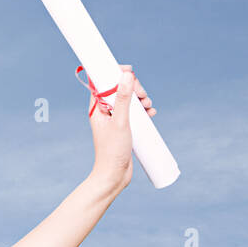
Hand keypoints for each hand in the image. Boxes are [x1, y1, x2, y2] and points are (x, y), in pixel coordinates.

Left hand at [88, 63, 153, 196]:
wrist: (114, 176)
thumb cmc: (112, 151)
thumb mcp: (120, 121)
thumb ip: (123, 98)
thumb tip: (126, 75)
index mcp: (97, 108)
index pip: (102, 82)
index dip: (114, 72)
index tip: (129, 70)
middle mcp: (104, 112)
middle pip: (119, 89)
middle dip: (133, 88)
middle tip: (142, 95)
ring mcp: (115, 120)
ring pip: (129, 100)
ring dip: (141, 99)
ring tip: (148, 106)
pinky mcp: (124, 128)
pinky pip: (135, 113)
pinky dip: (143, 111)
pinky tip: (151, 113)